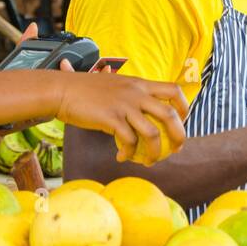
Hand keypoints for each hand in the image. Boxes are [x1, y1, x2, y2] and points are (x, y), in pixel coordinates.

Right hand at [55, 70, 188, 166]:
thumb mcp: (116, 84)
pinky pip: (129, 141)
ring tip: (149, 161)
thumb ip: (132, 94)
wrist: (62, 90)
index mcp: (140, 84)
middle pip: (170, 115)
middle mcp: (136, 93)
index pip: (174, 90)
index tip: (181, 121)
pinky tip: (122, 157)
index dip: (184, 107)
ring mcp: (124, 106)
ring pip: (152, 133)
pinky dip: (128, 153)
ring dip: (154, 152)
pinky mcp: (110, 119)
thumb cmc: (86, 90)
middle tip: (176, 149)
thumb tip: (143, 112)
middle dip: (178, 135)